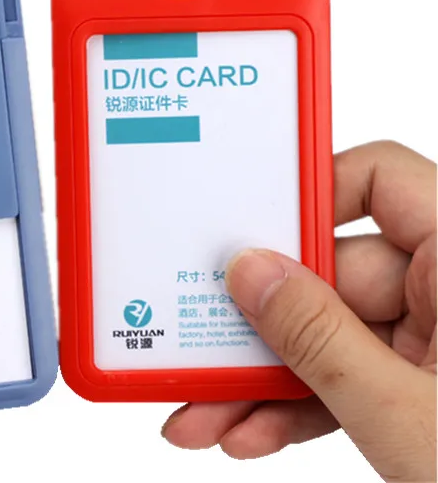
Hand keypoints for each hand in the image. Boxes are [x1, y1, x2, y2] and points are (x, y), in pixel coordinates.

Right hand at [162, 141, 436, 482]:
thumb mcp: (413, 420)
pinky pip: (345, 373)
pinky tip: (251, 432)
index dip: (306, 198)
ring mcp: (437, 339)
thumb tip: (251, 273)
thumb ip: (322, 339)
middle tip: (200, 349)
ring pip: (328, 331)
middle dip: (258, 325)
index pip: (378, 182)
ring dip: (265, 377)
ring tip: (209, 416)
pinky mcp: (422, 384)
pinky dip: (299, 403)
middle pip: (330, 273)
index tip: (242, 236)